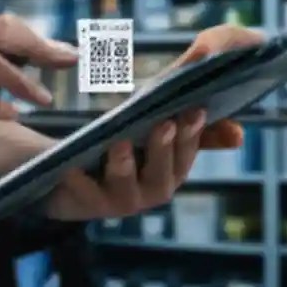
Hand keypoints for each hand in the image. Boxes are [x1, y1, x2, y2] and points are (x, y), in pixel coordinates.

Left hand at [43, 23, 264, 220]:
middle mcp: (152, 188)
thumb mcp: (150, 118)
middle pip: (164, 173)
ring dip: (125, 165)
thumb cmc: (121, 142)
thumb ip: (182, 106)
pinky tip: (71, 164)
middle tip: (164, 123)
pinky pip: (83, 194)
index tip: (196, 109)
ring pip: (126, 186)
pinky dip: (79, 180)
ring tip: (120, 142)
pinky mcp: (86, 203)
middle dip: (165, 148)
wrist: (68, 175)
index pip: (189, 150)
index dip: (195, 132)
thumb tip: (218, 83)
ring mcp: (119, 199)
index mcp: (172, 167)